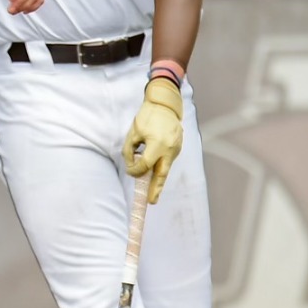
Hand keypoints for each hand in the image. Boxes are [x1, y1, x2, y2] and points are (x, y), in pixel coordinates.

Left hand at [123, 78, 185, 202]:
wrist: (165, 105)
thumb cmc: (147, 117)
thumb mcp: (133, 133)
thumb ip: (130, 151)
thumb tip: (132, 166)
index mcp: (158, 144)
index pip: (145, 165)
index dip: (135, 170)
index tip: (130, 170)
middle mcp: (170, 149)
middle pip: (162, 174)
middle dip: (155, 189)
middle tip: (151, 202)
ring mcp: (176, 149)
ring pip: (165, 169)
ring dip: (157, 180)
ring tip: (152, 193)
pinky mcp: (178, 147)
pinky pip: (167, 161)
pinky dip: (160, 168)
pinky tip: (154, 174)